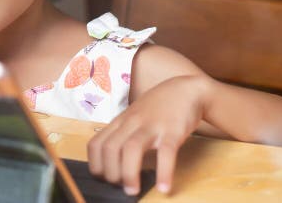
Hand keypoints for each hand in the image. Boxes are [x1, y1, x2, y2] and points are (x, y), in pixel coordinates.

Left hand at [87, 74, 210, 195]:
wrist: (186, 89)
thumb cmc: (158, 107)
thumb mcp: (134, 117)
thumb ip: (123, 134)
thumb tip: (112, 162)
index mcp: (121, 121)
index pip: (96, 144)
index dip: (96, 165)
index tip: (104, 178)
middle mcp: (132, 122)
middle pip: (110, 148)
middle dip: (110, 173)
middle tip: (120, 187)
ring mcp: (152, 125)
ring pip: (131, 148)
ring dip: (129, 173)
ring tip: (133, 191)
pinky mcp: (173, 131)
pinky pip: (166, 152)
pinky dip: (163, 172)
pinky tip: (164, 187)